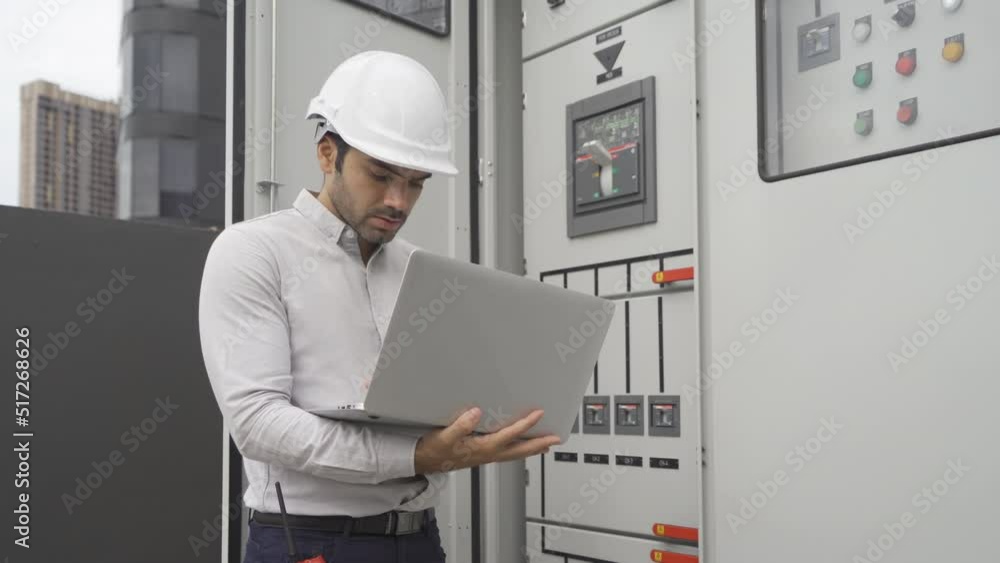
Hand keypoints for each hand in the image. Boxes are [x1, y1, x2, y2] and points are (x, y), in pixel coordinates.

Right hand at [414, 408, 560, 473]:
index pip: (509, 435)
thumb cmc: (434, 450)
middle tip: (556, 439)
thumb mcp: (444, 436)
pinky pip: (508, 453)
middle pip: (520, 450)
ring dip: (533, 449)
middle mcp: (488, 454)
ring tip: (547, 444)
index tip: (539, 414)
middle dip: (539, 444)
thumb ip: (460, 425)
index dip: (525, 424)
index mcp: (482, 448)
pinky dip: (520, 450)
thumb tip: (475, 413)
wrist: (425, 462)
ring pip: (515, 454)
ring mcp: (487, 456)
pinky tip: (522, 446)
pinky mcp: (483, 455)